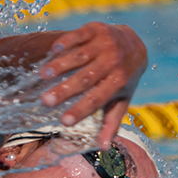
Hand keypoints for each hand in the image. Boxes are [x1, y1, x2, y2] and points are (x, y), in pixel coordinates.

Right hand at [37, 22, 147, 147]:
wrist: (135, 45)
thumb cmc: (123, 79)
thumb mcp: (121, 100)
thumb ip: (111, 123)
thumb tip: (103, 148)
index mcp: (118, 83)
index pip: (97, 99)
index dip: (81, 110)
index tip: (64, 122)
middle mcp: (112, 63)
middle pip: (86, 79)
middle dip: (65, 90)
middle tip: (45, 101)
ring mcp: (105, 44)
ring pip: (80, 56)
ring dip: (61, 65)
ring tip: (42, 75)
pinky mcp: (96, 29)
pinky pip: (79, 35)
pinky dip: (67, 42)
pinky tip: (53, 50)